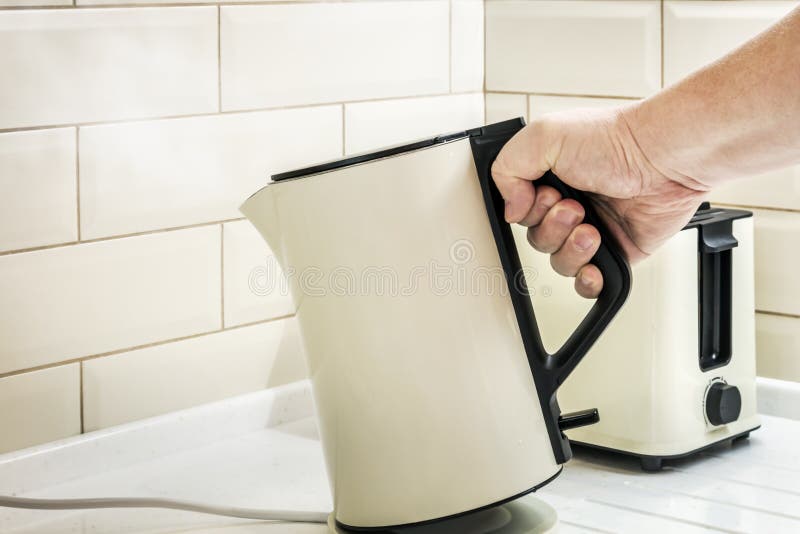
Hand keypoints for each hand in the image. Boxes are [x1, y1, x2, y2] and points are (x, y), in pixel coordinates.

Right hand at [491, 105, 707, 297]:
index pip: (519, 211)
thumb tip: (510, 209)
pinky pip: (588, 281)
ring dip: (571, 249)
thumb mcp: (544, 135)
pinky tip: (593, 267)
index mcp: (549, 177)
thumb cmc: (617, 140)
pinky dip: (586, 281)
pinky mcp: (616, 251)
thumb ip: (507, 168)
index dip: (526, 210)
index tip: (544, 195)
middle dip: (552, 228)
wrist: (665, 159)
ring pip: (558, 261)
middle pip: (536, 238)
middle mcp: (570, 203)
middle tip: (574, 208)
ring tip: (591, 230)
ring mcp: (592, 228)